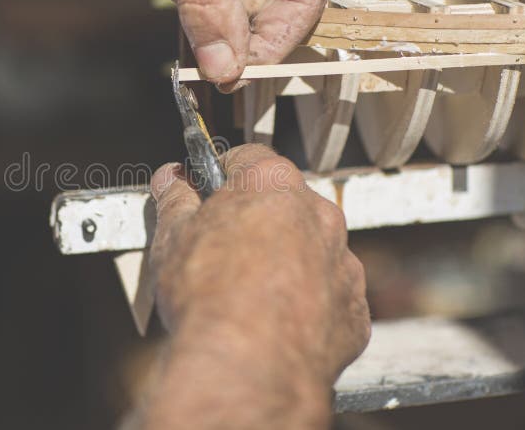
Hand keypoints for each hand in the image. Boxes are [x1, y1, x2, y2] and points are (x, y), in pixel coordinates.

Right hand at [139, 144, 368, 427]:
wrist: (245, 365)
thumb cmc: (207, 295)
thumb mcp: (173, 236)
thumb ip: (175, 200)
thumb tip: (170, 179)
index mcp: (273, 184)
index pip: (249, 158)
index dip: (223, 174)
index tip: (207, 192)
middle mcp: (319, 215)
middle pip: (287, 204)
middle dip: (259, 220)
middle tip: (224, 250)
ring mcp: (343, 263)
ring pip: (313, 250)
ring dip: (288, 262)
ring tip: (250, 295)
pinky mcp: (354, 310)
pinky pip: (330, 296)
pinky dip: (308, 305)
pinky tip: (275, 324)